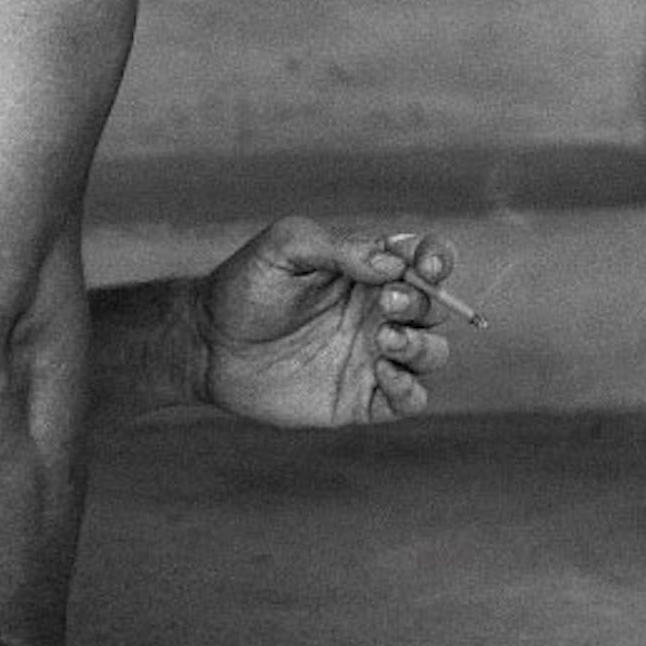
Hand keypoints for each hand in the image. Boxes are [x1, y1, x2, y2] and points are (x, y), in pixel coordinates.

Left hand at [192, 216, 456, 427]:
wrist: (207, 342)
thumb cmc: (244, 286)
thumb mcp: (284, 247)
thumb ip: (338, 246)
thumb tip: (392, 263)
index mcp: (368, 271)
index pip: (426, 261)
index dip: (438, 260)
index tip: (427, 266)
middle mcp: (379, 312)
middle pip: (436, 307)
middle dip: (426, 303)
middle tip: (389, 302)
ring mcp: (373, 355)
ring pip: (432, 353)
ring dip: (422, 345)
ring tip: (384, 337)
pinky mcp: (361, 397)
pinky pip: (410, 399)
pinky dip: (410, 388)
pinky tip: (382, 372)